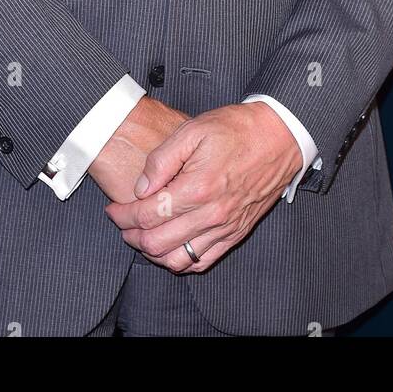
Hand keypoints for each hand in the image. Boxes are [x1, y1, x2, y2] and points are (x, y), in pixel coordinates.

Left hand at [104, 101, 302, 272]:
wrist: (279, 136)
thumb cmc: (237, 129)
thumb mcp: (193, 129)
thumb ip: (162, 159)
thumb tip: (141, 187)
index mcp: (197, 188)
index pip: (147, 215)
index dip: (123, 215)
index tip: (113, 209)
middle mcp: (211, 215)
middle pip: (157, 243)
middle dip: (131, 235)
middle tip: (121, 222)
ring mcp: (225, 228)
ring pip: (177, 260)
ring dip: (152, 252)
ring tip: (141, 235)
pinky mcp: (236, 233)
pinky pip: (202, 262)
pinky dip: (180, 261)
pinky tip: (170, 247)